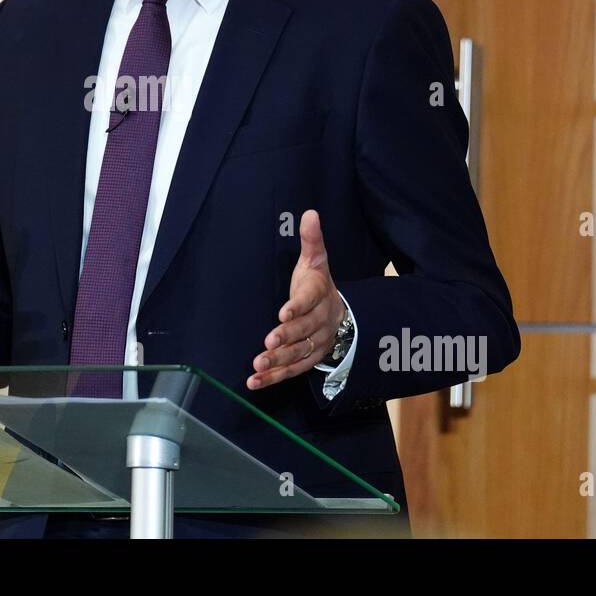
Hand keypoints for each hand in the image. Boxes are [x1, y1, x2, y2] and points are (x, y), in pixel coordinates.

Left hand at [248, 209, 344, 389]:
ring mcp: (315, 344)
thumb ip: (312, 240)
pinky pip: (291, 371)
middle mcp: (320, 322)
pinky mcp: (307, 360)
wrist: (341, 314)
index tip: (283, 313)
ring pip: (297, 355)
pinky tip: (254, 382)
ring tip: (258, 366)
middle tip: (267, 342)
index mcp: (320, 295)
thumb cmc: (318, 284)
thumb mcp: (316, 261)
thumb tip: (310, 213)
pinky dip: (274, 378)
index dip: (297, 308)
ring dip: (278, 362)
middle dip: (286, 338)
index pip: (310, 301)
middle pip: (304, 332)